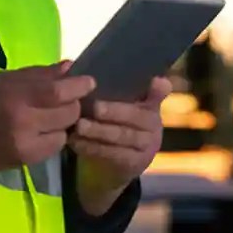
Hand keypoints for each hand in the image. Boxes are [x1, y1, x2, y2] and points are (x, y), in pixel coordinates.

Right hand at [0, 61, 94, 186]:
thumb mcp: (4, 80)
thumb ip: (38, 74)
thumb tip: (70, 67)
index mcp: (16, 96)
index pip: (58, 92)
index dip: (79, 86)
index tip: (89, 82)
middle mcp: (24, 121)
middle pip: (68, 113)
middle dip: (73, 105)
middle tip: (67, 100)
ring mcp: (26, 144)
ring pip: (64, 132)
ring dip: (63, 123)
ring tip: (50, 117)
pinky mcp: (26, 160)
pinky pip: (54, 147)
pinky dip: (53, 137)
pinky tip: (41, 132)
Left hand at [70, 75, 170, 214]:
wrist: (110, 167)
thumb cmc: (110, 125)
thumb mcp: (112, 105)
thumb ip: (105, 88)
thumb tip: (75, 65)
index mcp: (150, 105)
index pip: (157, 95)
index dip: (158, 89)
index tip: (156, 80)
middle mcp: (154, 125)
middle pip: (137, 117)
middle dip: (115, 112)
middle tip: (94, 107)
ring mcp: (147, 147)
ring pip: (123, 137)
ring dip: (99, 131)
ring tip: (79, 126)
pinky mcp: (135, 165)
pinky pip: (113, 155)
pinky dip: (92, 148)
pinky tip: (76, 142)